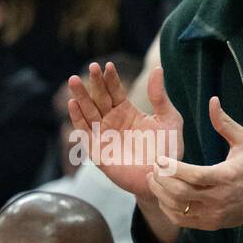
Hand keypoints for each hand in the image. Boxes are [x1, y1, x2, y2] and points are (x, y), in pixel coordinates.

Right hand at [67, 62, 182, 201]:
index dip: (110, 78)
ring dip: (80, 96)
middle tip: (91, 66)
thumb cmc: (168, 150)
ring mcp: (103, 135)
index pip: (115, 90)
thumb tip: (158, 69)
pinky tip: (73, 104)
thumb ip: (160, 96)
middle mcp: (112, 121)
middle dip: (93, 83)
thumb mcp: (169, 119)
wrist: (163, 177)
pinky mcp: (98, 151)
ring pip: (88, 112)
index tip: (107, 65)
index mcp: (127, 111)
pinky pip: (85, 133)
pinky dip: (78, 118)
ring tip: (73, 80)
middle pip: (99, 97)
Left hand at [147, 95, 242, 230]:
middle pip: (180, 193)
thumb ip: (225, 123)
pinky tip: (163, 194)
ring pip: (177, 208)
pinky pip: (180, 220)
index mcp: (226, 177)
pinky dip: (167, 208)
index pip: (194, 176)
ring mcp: (212, 214)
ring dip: (160, 193)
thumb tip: (212, 101)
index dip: (173, 168)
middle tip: (153, 168)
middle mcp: (218, 199)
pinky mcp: (208, 224)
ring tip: (153, 179)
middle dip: (162, 180)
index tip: (159, 158)